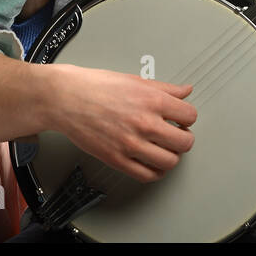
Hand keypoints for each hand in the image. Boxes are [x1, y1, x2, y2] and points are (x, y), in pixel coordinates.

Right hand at [47, 64, 196, 182]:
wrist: (65, 98)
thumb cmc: (95, 86)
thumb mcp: (135, 80)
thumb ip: (165, 88)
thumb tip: (185, 91)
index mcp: (151, 100)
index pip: (189, 116)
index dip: (187, 118)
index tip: (181, 119)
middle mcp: (144, 123)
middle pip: (185, 142)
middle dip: (184, 138)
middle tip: (176, 134)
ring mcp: (131, 144)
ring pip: (169, 162)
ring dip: (171, 156)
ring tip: (164, 148)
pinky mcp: (117, 159)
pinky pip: (147, 175)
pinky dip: (155, 172)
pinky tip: (152, 163)